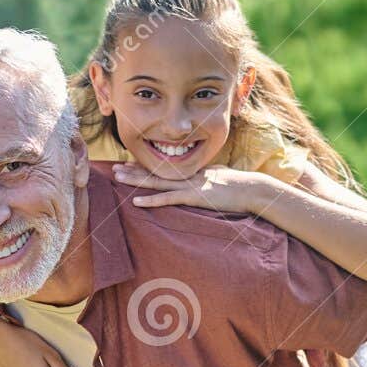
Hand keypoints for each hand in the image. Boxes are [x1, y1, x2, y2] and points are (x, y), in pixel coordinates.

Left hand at [112, 162, 281, 215]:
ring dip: (136, 180)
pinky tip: (136, 202)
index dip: (145, 165)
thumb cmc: (238, 186)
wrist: (252, 189)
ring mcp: (189, 185)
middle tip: (114, 168)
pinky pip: (168, 199)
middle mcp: (187, 174)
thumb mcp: (218, 177)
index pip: (164, 166)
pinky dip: (151, 201)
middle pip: (155, 171)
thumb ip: (206, 176)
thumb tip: (202, 177)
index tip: (128, 164)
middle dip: (134, 169)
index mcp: (192, 170)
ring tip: (118, 178)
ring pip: (157, 181)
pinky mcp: (193, 197)